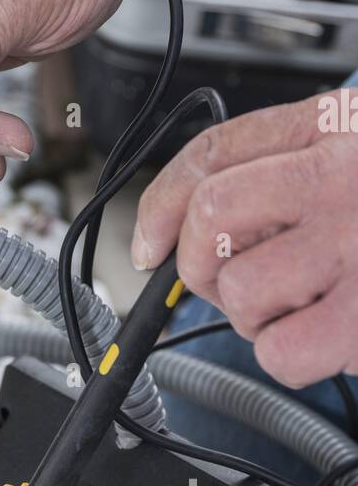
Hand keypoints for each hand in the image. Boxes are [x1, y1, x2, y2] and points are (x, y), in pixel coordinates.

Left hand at [132, 91, 357, 387]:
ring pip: (240, 291)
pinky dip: (292, 356)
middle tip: (241, 283)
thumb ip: (293, 164)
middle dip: (206, 267)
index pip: (212, 156)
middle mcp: (341, 178)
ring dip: (258, 316)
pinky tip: (331, 337)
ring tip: (308, 306)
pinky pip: (282, 351)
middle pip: (208, 222)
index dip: (161, 206)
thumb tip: (191, 226)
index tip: (147, 244)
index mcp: (334, 129)